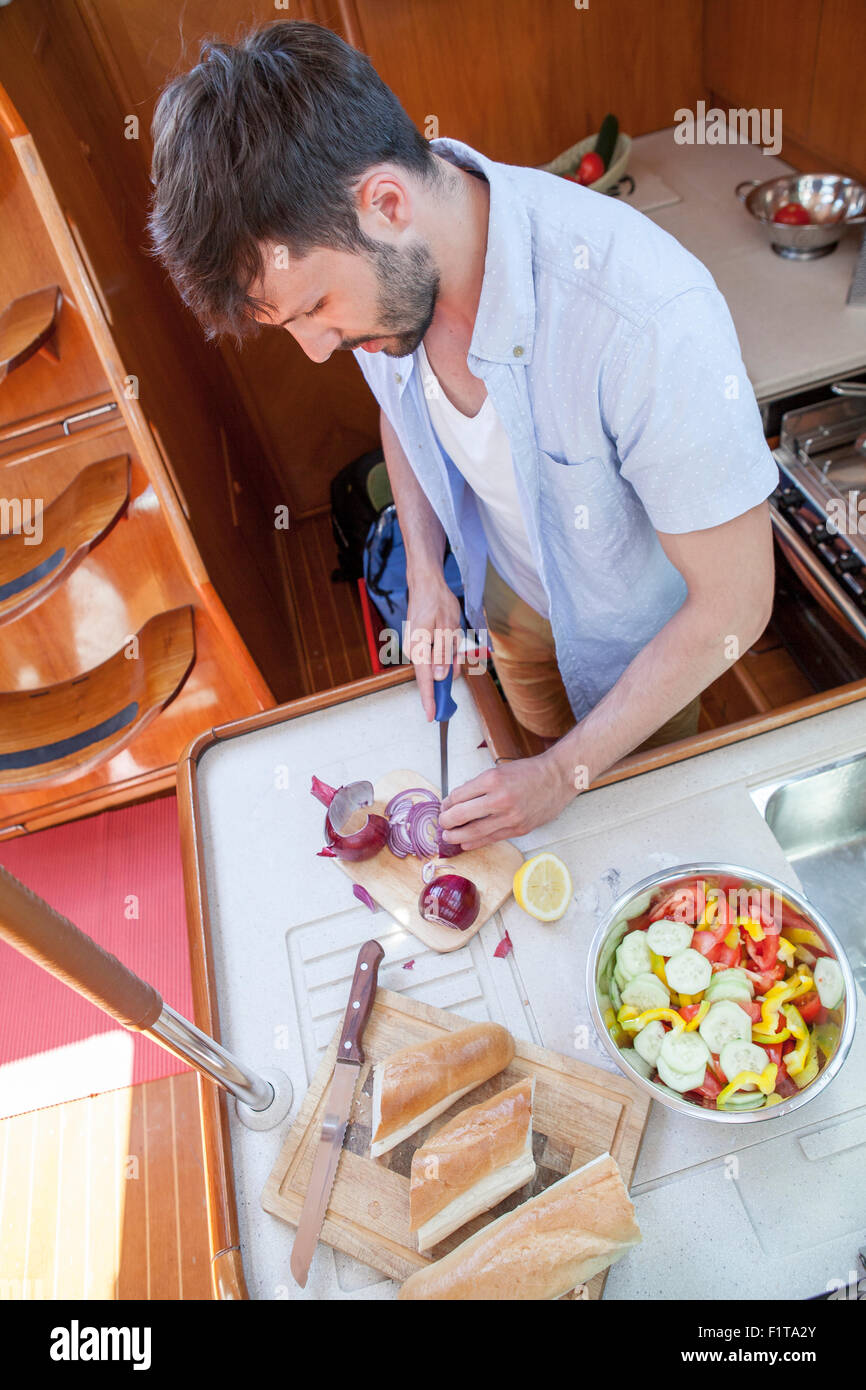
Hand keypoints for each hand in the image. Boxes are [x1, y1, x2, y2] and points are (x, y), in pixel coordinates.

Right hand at [405, 579, 463, 721]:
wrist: (426, 584)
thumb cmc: (437, 602)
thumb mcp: (447, 628)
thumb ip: (444, 654)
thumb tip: (441, 677)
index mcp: (418, 648)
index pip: (425, 680)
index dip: (430, 699)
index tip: (432, 716)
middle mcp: (414, 650)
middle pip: (434, 673)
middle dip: (448, 666)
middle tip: (453, 641)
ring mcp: (416, 647)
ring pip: (438, 662)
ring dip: (448, 653)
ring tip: (450, 629)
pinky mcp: (420, 643)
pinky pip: (436, 653)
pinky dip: (446, 647)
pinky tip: (447, 630)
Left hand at [438, 750, 575, 850]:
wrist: (557, 778)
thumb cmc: (529, 772)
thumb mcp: (500, 770)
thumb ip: (479, 785)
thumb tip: (457, 800)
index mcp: (492, 779)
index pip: (459, 796)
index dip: (447, 803)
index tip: (444, 806)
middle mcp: (500, 798)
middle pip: (461, 815)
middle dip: (446, 821)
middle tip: (442, 823)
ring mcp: (510, 816)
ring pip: (473, 832)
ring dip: (456, 836)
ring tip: (449, 836)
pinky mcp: (519, 828)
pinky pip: (491, 838)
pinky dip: (475, 842)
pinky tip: (465, 843)